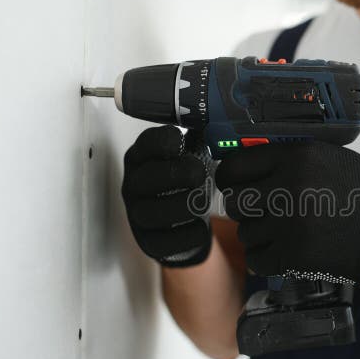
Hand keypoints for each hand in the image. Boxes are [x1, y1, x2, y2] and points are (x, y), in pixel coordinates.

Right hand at [122, 125, 212, 266]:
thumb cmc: (188, 182)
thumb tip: (224, 116)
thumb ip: (203, 134)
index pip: (145, 145)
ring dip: (181, 205)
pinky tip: (201, 225)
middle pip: (145, 179)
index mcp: (144, 158)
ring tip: (203, 200)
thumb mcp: (193, 153)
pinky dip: (185, 235)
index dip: (160, 142)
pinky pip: (163, 242)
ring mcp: (139, 215)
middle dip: (174, 174)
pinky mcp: (150, 241)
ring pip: (151, 213)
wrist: (185, 222)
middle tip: (200, 172)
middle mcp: (135, 185)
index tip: (180, 141)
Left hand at [214, 141, 359, 295]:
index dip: (231, 178)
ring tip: (288, 232)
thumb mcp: (330, 158)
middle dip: (245, 209)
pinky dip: (267, 259)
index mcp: (297, 156)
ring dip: (260, 235)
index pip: (235, 167)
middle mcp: (290, 187)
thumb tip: (247, 163)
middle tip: (263, 212)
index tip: (234, 185)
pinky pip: (257, 259)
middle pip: (234, 202)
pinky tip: (287, 251)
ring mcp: (291, 223)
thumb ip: (290, 158)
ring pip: (246, 232)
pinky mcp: (295, 256)